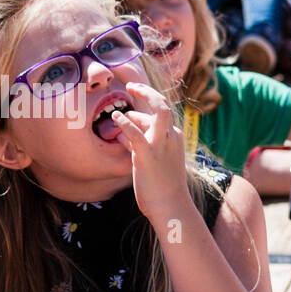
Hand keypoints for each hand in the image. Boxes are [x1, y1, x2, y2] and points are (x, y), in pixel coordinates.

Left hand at [110, 81, 191, 221]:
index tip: (134, 102)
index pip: (160, 113)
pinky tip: (116, 118)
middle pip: (162, 104)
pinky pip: (135, 131)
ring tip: (117, 117)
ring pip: (155, 112)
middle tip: (131, 86)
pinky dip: (124, 123)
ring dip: (135, 110)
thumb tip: (122, 131)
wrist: (170, 205)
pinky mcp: (148, 153)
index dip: (143, 110)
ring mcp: (161, 143)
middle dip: (146, 91)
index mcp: (174, 137)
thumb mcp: (156, 159)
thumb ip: (141, 142)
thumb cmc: (162, 186)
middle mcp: (171, 136)